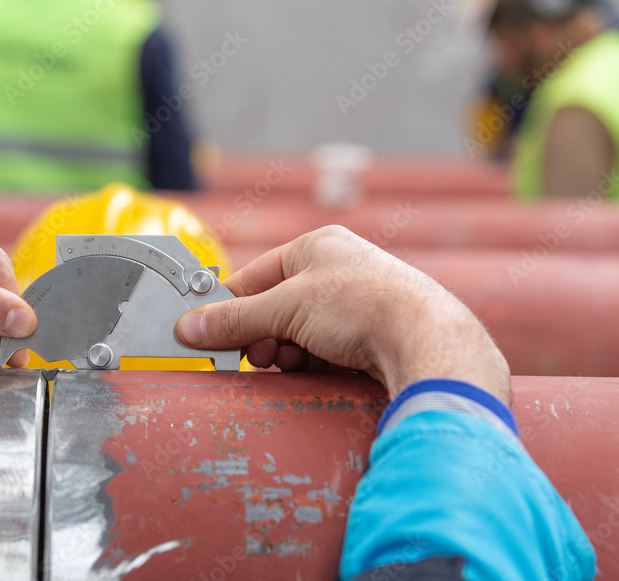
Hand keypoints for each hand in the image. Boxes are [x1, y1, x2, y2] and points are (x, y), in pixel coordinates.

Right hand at [176, 226, 508, 401]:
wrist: (428, 340)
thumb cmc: (363, 304)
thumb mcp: (286, 307)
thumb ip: (235, 318)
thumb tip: (190, 326)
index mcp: (318, 246)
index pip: (256, 275)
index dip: (232, 306)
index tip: (208, 331)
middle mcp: (339, 270)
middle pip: (277, 308)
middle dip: (262, 336)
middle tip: (253, 357)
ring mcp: (358, 304)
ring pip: (301, 333)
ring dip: (285, 352)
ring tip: (286, 364)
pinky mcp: (372, 336)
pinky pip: (325, 351)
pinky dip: (312, 363)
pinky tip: (311, 371)